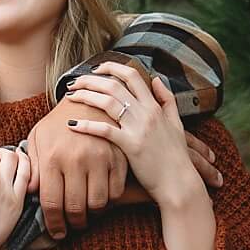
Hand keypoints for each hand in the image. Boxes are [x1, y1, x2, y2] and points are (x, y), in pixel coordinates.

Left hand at [27, 99, 128, 238]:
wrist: (89, 100)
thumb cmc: (58, 124)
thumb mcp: (38, 139)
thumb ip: (33, 167)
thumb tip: (29, 193)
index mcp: (52, 157)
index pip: (52, 203)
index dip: (53, 224)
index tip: (56, 233)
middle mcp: (76, 159)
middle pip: (76, 208)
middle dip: (73, 224)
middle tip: (71, 226)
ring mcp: (100, 159)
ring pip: (98, 204)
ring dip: (91, 215)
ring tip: (85, 213)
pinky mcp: (118, 158)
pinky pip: (115, 192)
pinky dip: (108, 202)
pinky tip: (100, 199)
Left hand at [63, 62, 207, 213]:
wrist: (179, 182)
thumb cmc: (176, 156)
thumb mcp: (176, 123)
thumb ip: (167, 99)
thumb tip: (157, 79)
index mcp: (154, 106)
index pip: (132, 75)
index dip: (111, 67)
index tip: (96, 69)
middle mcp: (146, 113)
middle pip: (114, 84)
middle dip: (90, 79)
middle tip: (75, 82)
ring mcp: (138, 128)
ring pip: (107, 102)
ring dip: (85, 96)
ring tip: (70, 97)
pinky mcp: (130, 146)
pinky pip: (105, 130)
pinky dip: (87, 125)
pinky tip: (72, 124)